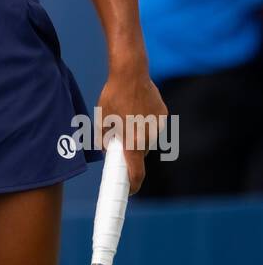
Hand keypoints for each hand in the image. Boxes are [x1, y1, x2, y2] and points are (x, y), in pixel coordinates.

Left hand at [96, 67, 167, 194]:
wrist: (131, 73)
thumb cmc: (112, 96)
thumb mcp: (101, 119)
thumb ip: (103, 139)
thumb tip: (108, 150)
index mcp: (131, 141)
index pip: (136, 173)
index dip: (133, 185)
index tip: (129, 191)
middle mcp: (147, 137)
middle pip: (140, 152)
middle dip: (131, 149)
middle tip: (120, 135)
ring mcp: (157, 126)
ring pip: (148, 138)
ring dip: (139, 134)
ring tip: (128, 115)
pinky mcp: (163, 115)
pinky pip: (154, 125)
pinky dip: (146, 122)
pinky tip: (138, 107)